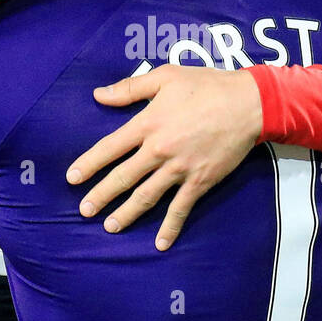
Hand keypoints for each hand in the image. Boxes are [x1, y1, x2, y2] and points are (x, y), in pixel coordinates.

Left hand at [66, 66, 263, 249]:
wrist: (248, 104)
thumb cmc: (206, 86)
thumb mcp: (165, 77)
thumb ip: (130, 89)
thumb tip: (99, 95)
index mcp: (147, 123)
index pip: (110, 148)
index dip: (89, 164)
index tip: (72, 178)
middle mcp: (159, 150)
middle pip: (123, 177)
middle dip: (101, 195)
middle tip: (84, 211)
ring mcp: (179, 169)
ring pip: (146, 196)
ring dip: (126, 214)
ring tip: (110, 226)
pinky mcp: (200, 181)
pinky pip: (181, 208)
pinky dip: (170, 227)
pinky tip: (160, 243)